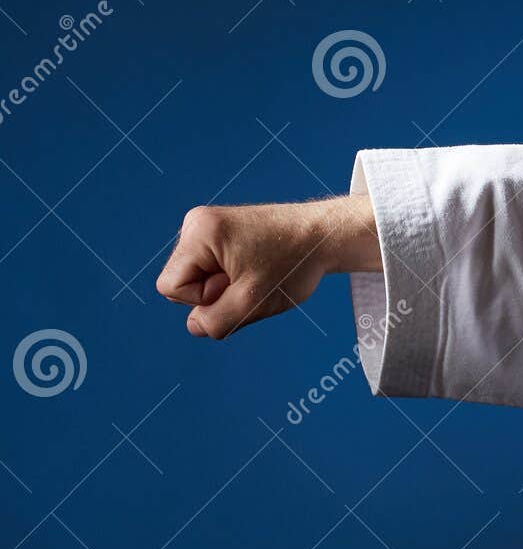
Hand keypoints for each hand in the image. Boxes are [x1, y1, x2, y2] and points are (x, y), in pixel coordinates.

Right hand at [155, 196, 374, 338]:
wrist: (325, 235)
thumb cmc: (294, 264)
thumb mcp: (252, 303)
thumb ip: (215, 322)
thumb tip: (196, 325)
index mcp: (199, 232)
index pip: (171, 287)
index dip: (202, 299)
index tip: (237, 285)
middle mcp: (197, 223)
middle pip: (182, 281)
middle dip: (214, 293)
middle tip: (253, 279)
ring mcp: (209, 226)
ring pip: (198, 277)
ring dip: (226, 286)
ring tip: (259, 273)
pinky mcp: (223, 232)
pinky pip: (212, 269)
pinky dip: (233, 277)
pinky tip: (259, 269)